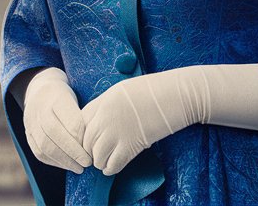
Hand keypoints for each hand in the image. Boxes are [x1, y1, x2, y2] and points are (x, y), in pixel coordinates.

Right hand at [21, 68, 92, 173]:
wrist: (40, 91)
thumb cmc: (66, 97)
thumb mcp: (77, 98)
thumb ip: (83, 117)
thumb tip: (94, 143)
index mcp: (57, 97)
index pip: (69, 120)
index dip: (81, 138)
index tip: (93, 150)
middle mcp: (40, 108)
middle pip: (54, 133)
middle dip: (73, 152)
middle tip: (88, 163)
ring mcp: (31, 121)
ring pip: (44, 145)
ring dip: (63, 160)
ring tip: (79, 168)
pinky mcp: (27, 133)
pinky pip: (38, 151)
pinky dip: (53, 161)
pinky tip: (66, 165)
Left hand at [81, 67, 209, 175]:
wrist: (176, 95)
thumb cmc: (155, 90)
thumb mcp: (123, 90)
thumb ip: (108, 104)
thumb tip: (101, 120)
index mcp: (103, 100)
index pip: (81, 122)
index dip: (84, 132)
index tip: (92, 137)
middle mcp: (105, 117)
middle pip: (86, 141)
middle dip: (90, 149)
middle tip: (98, 153)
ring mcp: (117, 132)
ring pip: (96, 155)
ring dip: (100, 161)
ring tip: (105, 161)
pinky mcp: (131, 146)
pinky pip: (112, 164)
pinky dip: (111, 168)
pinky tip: (113, 167)